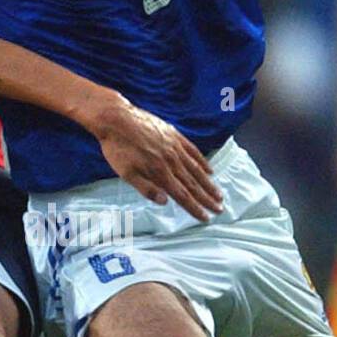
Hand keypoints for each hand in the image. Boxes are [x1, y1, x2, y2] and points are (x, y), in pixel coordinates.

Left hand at [88, 95, 222, 219]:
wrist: (116, 118)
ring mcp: (174, 147)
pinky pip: (192, 151)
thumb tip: (165, 202)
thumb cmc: (117, 148)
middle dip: (207, 199)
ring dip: (208, 183)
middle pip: (193, 184)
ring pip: (196, 169)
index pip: (182, 195)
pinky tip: (209, 170)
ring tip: (219, 194)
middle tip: (220, 209)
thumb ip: (146, 189)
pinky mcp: (174, 135)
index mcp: (159, 173)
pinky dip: (203, 162)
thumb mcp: (126, 173)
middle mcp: (171, 161)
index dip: (195, 208)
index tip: (206, 217)